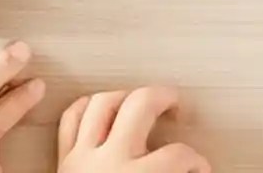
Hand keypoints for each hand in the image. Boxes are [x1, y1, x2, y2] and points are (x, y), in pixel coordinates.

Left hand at [58, 87, 209, 172]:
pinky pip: (70, 122)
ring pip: (102, 104)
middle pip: (140, 105)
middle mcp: (108, 161)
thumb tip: (191, 172)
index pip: (178, 156)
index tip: (199, 166)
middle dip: (163, 96)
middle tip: (176, 103)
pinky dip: (84, 109)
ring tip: (139, 99)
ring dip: (124, 96)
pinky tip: (97, 106)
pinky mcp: (63, 162)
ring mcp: (81, 158)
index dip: (197, 161)